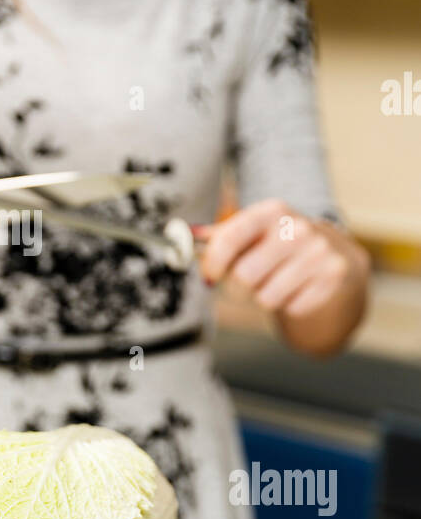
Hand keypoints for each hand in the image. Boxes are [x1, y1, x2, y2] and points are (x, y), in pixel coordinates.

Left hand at [198, 198, 369, 353]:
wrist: (336, 254)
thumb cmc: (280, 245)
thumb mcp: (253, 232)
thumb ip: (219, 236)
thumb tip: (183, 235)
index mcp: (272, 210)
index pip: (230, 238)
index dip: (212, 262)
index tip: (209, 276)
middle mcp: (298, 227)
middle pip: (244, 276)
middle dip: (240, 285)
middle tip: (251, 280)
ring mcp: (319, 252)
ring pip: (266, 296)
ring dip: (264, 297)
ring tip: (277, 282)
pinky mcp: (333, 276)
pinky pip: (292, 307)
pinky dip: (289, 305)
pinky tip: (297, 289)